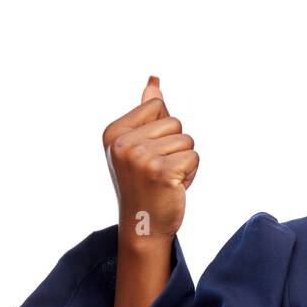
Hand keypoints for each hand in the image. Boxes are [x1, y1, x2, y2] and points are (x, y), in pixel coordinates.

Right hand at [101, 75, 198, 246]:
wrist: (142, 226)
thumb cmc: (143, 184)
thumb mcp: (138, 145)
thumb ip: (147, 113)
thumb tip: (154, 81)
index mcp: (113, 132)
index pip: (157, 106)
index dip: (163, 130)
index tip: (149, 154)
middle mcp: (123, 143)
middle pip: (176, 122)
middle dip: (176, 147)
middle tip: (159, 171)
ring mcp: (140, 157)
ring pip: (187, 141)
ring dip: (184, 162)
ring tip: (165, 179)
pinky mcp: (161, 171)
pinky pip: (194, 158)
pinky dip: (190, 174)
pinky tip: (173, 187)